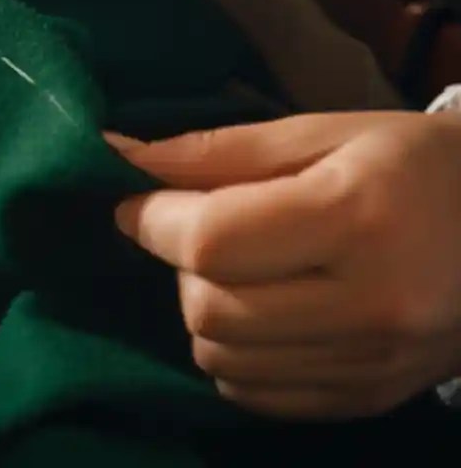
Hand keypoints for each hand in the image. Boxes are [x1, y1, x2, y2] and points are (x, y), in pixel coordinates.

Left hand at [108, 112, 460, 419]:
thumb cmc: (413, 164)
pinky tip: (261, 314)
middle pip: (208, 309)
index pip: (210, 241)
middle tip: (201, 235)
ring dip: (203, 313)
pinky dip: (234, 357)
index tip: (138, 203)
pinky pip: (254, 395)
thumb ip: (218, 150)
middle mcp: (370, 302)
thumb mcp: (322, 133)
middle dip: (180, 268)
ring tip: (238, 273)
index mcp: (357, 216)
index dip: (152, 220)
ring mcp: (372, 362)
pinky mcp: (368, 398)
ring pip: (221, 359)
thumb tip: (119, 153)